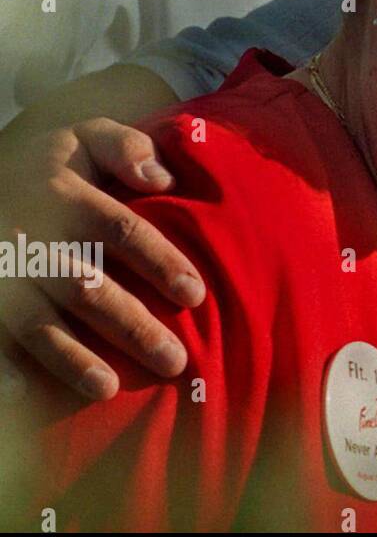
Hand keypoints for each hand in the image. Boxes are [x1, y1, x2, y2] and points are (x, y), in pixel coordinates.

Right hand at [0, 118, 203, 400]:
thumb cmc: (50, 165)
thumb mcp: (84, 137)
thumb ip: (127, 147)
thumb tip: (165, 179)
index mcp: (65, 197)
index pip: (122, 231)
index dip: (160, 262)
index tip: (197, 295)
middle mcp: (33, 240)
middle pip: (88, 288)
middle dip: (132, 326)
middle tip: (176, 361)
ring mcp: (2, 275)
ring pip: (39, 323)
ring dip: (72, 359)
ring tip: (108, 389)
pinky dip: (2, 369)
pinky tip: (20, 399)